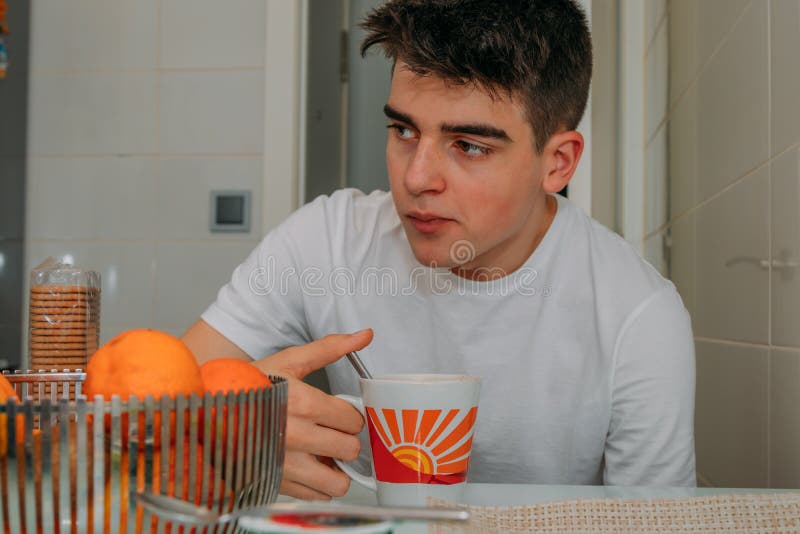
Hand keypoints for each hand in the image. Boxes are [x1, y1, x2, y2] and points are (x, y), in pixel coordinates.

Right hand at [250, 329, 372, 499]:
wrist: (205, 410)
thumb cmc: (247, 385)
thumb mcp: (288, 360)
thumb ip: (329, 348)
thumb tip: (365, 335)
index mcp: (304, 404)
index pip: (353, 420)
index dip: (349, 416)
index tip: (338, 414)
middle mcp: (296, 437)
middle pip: (350, 449)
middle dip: (344, 439)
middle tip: (331, 431)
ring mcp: (285, 464)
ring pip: (337, 481)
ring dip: (335, 468)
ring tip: (324, 454)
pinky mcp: (275, 483)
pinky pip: (314, 496)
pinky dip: (316, 484)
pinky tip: (307, 466)